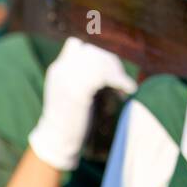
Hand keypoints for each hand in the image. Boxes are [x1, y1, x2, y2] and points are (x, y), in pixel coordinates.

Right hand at [29, 38, 135, 170]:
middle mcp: (60, 70)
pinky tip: (129, 89)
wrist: (56, 141)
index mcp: (57, 69)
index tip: (109, 71)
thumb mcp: (72, 92)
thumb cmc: (70, 119)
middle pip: (92, 51)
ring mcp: (67, 80)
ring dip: (117, 72)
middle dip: (111, 63)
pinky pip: (104, 76)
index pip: (77, 45)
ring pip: (99, 62)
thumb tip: (106, 66)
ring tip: (124, 88)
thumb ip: (82, 75)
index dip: (97, 55)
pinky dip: (122, 81)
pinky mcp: (76, 91)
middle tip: (120, 82)